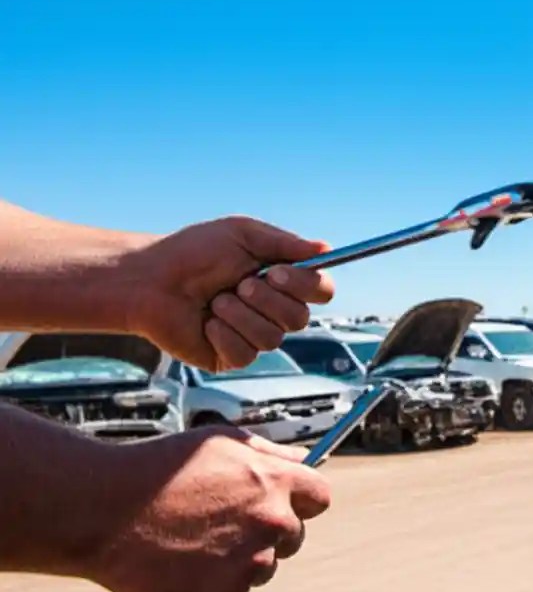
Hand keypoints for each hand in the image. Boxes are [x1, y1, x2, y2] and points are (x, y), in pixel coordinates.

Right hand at [84, 427, 330, 591]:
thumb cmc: (159, 470)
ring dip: (241, 557)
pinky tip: (185, 562)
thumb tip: (304, 457)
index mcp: (275, 482)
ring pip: (265, 566)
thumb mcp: (219, 441)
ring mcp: (251, 562)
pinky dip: (217, 582)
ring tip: (194, 539)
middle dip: (267, 529)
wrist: (104, 511)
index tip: (281, 502)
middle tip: (221, 521)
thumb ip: (270, 451)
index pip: (320, 497)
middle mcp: (272, 522)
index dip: (300, 500)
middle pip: (294, 535)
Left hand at [122, 216, 335, 371]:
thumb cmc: (191, 252)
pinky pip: (246, 354)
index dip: (306, 285)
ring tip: (215, 301)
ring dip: (239, 315)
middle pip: (300, 318)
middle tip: (238, 283)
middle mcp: (272, 311)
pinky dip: (223, 334)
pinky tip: (205, 322)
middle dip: (266, 299)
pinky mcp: (230, 357)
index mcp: (281, 281)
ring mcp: (252, 336)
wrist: (149, 279)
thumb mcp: (241, 234)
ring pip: (272, 338)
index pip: (321, 290)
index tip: (276, 271)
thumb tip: (325, 248)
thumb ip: (285, 243)